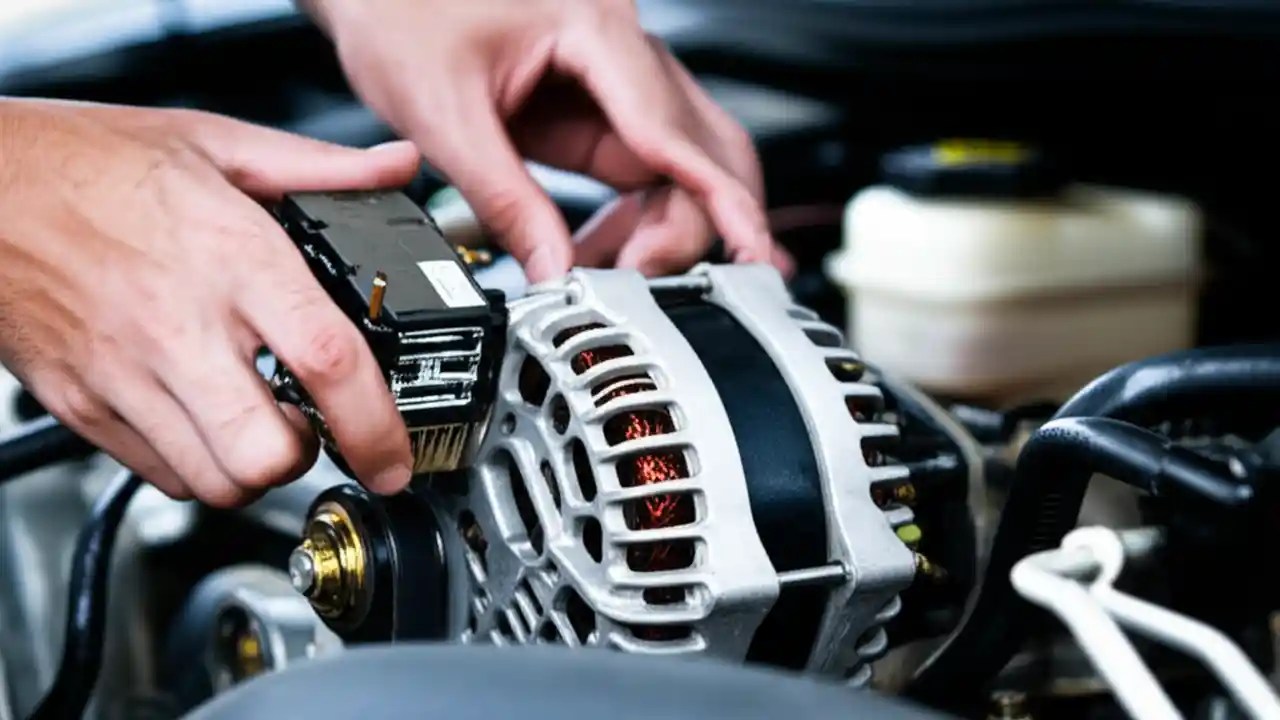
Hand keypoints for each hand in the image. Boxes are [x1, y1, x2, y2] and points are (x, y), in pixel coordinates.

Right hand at [0, 100, 420, 505]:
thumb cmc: (84, 162)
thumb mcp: (216, 144)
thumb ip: (319, 168)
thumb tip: (395, 168)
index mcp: (232, 258)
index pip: (327, 360)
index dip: (376, 424)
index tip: (396, 456)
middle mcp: (180, 326)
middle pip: (268, 454)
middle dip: (309, 459)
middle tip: (317, 428)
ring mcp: (125, 375)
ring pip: (215, 482)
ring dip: (255, 470)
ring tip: (262, 424)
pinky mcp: (83, 404)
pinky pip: (160, 473)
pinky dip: (199, 466)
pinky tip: (205, 420)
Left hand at [303, 0, 789, 280]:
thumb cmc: (397, 8)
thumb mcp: (445, 117)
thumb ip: (508, 203)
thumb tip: (554, 275)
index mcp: (593, 26)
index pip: (674, 129)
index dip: (716, 199)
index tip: (749, 249)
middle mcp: (620, 45)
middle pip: (704, 146)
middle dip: (692, 222)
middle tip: (649, 278)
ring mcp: (615, 76)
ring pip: (681, 163)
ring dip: (659, 226)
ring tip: (606, 273)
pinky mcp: (597, 103)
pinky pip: (643, 167)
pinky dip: (632, 217)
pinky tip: (603, 253)